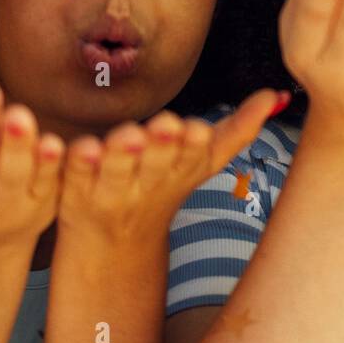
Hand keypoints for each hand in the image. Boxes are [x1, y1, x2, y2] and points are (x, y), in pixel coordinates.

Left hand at [57, 89, 280, 240]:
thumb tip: (275, 95)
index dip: (192, 145)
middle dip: (161, 146)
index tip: (196, 130)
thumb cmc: (161, 189)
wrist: (113, 246)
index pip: (191, 158)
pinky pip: (70, 176)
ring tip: (123, 136)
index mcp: (179, 173)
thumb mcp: (201, 163)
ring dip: (119, 155)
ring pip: (113, 173)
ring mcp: (109, 192)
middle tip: (163, 125)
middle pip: (155, 165)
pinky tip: (69, 145)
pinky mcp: (73, 193)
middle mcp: (147, 185)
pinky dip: (68, 162)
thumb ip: (237, 130)